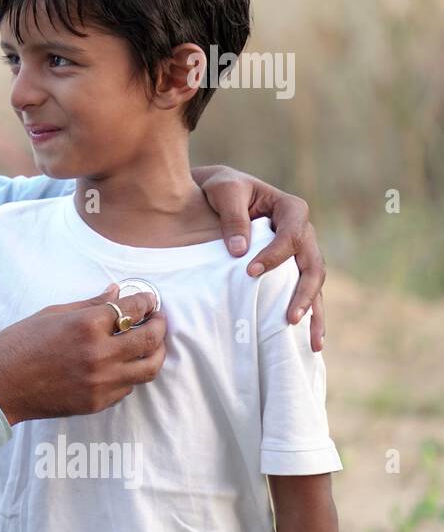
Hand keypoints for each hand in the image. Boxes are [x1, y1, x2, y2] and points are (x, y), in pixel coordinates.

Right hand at [0, 284, 164, 424]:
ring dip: (156, 353)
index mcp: (86, 325)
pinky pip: (128, 387)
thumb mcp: (50, 315)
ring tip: (151, 344)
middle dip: (159, 325)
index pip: (132, 310)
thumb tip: (116, 292)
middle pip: (150, 339)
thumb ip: (88, 304)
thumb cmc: (17, 345)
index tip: (148, 299)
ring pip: (148, 368)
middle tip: (158, 320)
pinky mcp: (97, 403)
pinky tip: (124, 364)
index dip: (146, 302)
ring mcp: (101, 382)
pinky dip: (131, 373)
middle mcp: (100, 354)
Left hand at [192, 165, 326, 351]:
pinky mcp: (289, 268)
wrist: (217, 193)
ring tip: (313, 343)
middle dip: (304, 294)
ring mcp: (298, 253)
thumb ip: (232, 217)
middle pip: (312, 265)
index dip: (274, 255)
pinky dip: (307, 314)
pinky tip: (309, 341)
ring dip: (314, 314)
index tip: (249, 271)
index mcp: (291, 209)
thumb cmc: (221, 188)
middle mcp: (302, 232)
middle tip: (289, 318)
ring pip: (314, 284)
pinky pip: (302, 292)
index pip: (291, 236)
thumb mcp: (224, 190)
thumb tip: (239, 252)